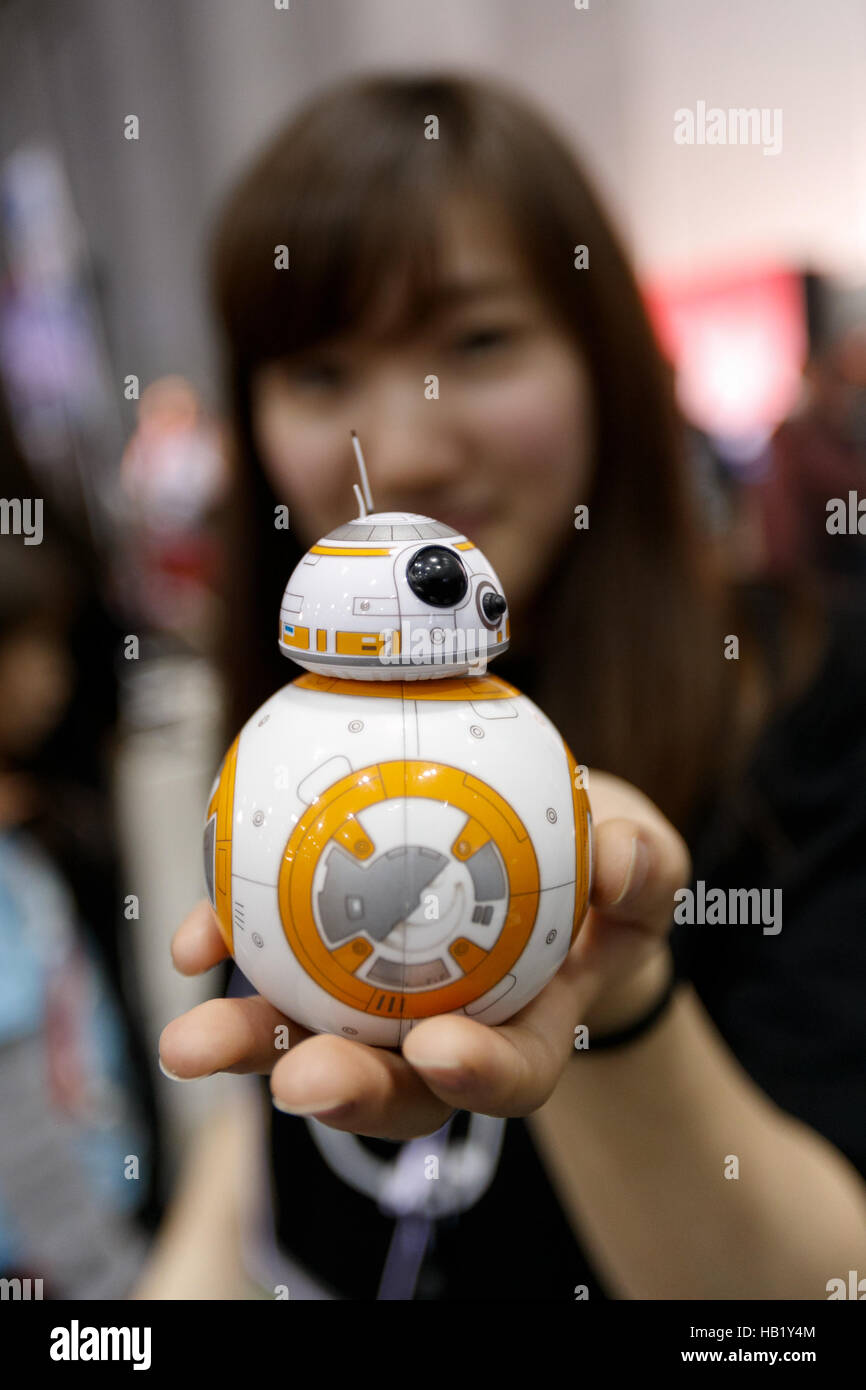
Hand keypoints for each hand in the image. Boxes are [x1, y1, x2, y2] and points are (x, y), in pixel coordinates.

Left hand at [159, 770, 689, 1139]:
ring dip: (251, 1044)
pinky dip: (232, 951)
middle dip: (344, 1091)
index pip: (508, 1071)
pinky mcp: (322, 954)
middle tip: (297, 1079)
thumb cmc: (598, 864)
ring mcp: (375, 1002)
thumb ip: (644, 865)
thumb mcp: (644, 858)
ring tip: (192, 1042)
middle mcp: (443, 1033)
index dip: (476, 1075)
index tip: (444, 1050)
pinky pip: (275, 961)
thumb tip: (620, 861)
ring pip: (313, 1036)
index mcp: (527, 1032)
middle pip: (395, 1083)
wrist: (537, 848)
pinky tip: (195, 941)